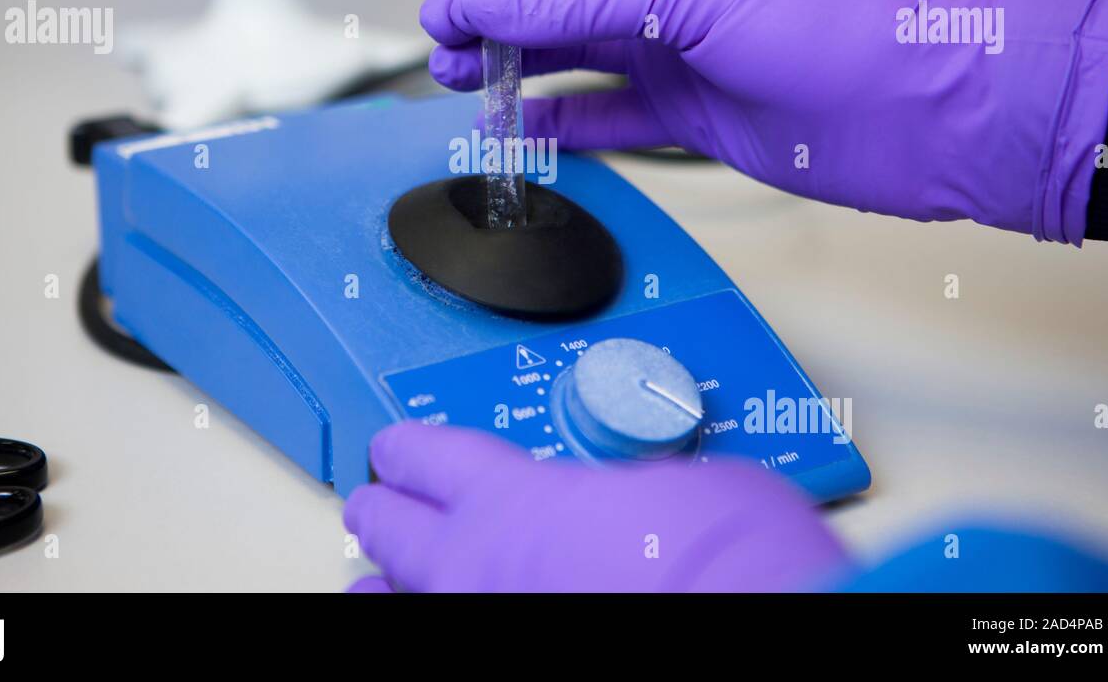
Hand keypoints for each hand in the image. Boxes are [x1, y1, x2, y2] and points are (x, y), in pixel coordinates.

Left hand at [343, 421, 852, 592]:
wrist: (739, 612)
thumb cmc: (716, 555)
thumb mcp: (675, 482)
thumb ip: (625, 487)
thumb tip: (634, 500)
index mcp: (514, 498)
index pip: (432, 458)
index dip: (408, 450)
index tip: (395, 448)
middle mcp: (477, 567)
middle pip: (393, 530)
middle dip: (381, 513)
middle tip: (370, 505)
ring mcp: (481, 620)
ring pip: (401, 601)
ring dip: (384, 588)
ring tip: (368, 587)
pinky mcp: (497, 662)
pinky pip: (440, 636)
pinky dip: (429, 620)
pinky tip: (425, 618)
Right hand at [421, 0, 1107, 243]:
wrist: (913, 114)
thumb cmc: (829, 26)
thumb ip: (576, 2)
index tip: (462, 6)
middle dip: (495, 16)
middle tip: (447, 52)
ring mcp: (675, 52)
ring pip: (573, 56)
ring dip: (517, 69)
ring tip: (465, 88)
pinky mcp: (691, 114)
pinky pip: (608, 116)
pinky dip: (562, 124)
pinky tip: (524, 133)